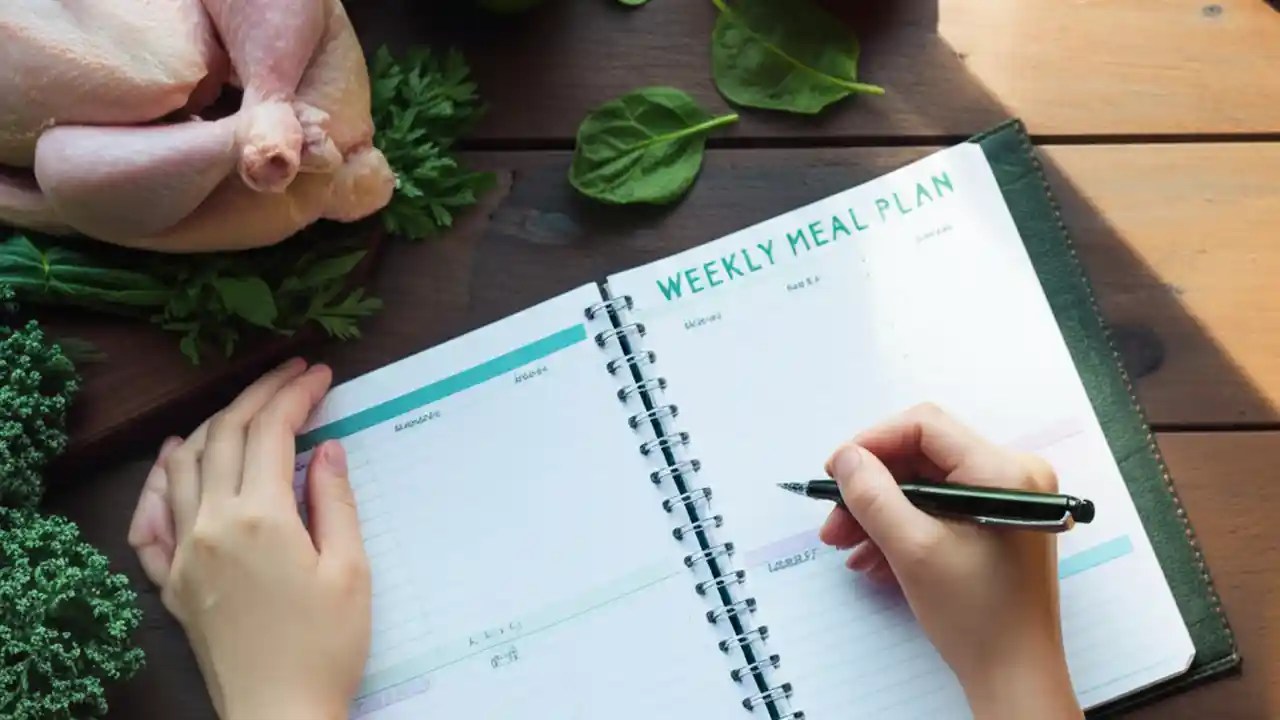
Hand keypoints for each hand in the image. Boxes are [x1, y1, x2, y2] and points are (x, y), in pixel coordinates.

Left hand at [127, 359, 370, 719]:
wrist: (280, 713)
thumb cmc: (327, 646)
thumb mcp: (350, 570)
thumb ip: (334, 501)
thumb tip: (326, 449)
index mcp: (260, 517)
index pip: (272, 431)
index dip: (297, 394)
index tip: (322, 374)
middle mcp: (212, 525)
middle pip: (225, 435)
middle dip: (260, 395)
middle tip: (293, 375)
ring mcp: (185, 553)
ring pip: (184, 465)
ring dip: (214, 425)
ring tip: (246, 408)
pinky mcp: (172, 583)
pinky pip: (150, 522)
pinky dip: (160, 482)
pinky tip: (173, 462)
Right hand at [819, 404, 1081, 719]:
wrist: (1015, 677)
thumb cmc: (978, 617)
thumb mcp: (913, 549)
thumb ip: (873, 495)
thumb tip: (845, 457)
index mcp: (1005, 471)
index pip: (925, 427)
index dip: (872, 442)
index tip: (836, 472)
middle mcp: (1013, 475)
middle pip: (922, 457)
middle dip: (871, 487)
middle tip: (833, 519)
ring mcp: (1005, 500)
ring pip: (925, 485)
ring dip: (880, 511)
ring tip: (845, 544)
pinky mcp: (995, 523)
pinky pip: (938, 509)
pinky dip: (903, 528)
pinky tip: (873, 556)